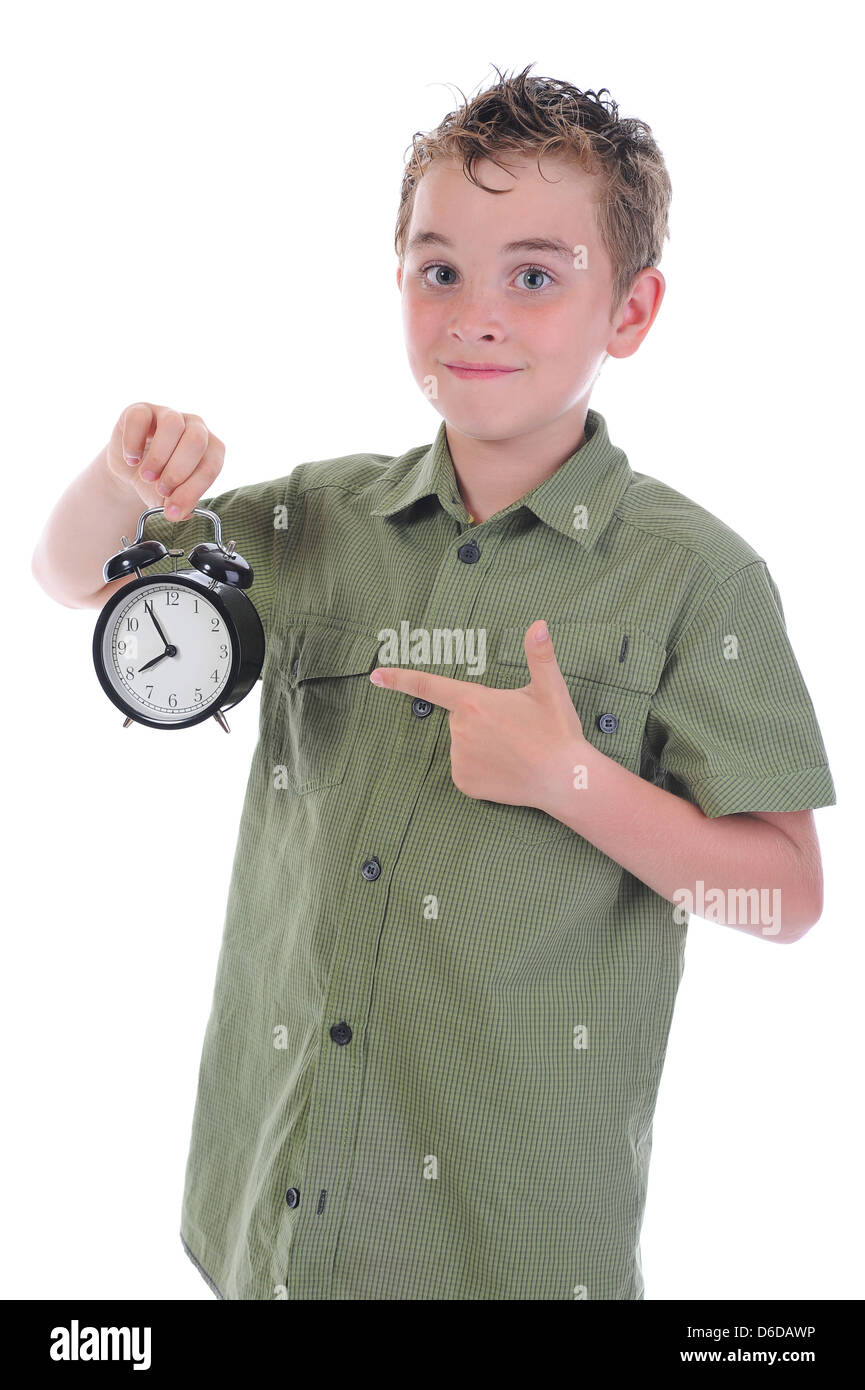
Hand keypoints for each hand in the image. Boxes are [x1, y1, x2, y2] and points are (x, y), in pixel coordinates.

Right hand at [105, 402, 225, 521]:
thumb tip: (183, 513)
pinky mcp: (141, 410)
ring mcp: (168, 414)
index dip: (193, 489)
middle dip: (178, 471)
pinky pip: (140, 418)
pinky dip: (134, 442)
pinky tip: (132, 460)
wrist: (130, 469)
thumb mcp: (170, 498)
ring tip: (147, 476)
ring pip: (172, 424)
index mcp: (210, 448)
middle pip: (196, 440)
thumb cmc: (158, 481)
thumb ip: (180, 504)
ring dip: (159, 456)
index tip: (174, 510)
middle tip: (162, 489)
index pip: (211, 464)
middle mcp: (194, 426)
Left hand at [370, 619, 586, 813]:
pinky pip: (466, 770)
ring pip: (464, 744)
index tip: (375, 674)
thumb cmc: (556, 732)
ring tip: (515, 751)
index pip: (428, 685)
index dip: (399, 679)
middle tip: (516, 730)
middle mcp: (459, 729)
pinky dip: (483, 769)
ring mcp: (459, 759)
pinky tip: (506, 769)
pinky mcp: (464, 783)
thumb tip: (539, 624)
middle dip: (483, 720)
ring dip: (483, 746)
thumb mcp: (550, 688)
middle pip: (461, 718)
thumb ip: (540, 654)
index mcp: (474, 701)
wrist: (565, 779)